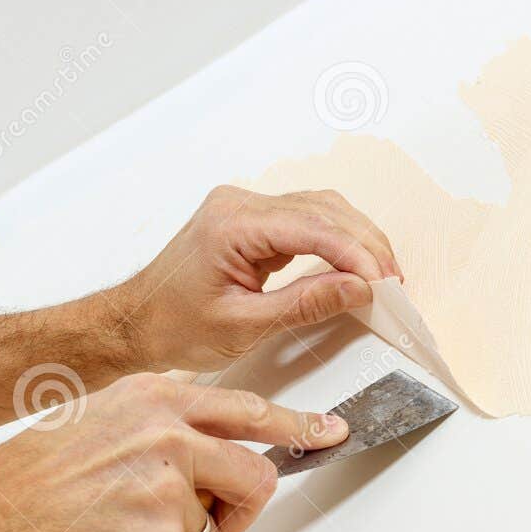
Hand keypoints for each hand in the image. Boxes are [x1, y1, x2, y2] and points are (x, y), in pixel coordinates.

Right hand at [0, 373, 347, 531]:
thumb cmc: (30, 481)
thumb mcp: (97, 417)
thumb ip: (157, 422)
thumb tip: (210, 440)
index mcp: (154, 399)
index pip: (249, 410)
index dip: (297, 426)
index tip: (330, 431)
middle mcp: (169, 437)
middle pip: (256, 477)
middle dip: (242, 506)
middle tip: (211, 519)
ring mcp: (167, 490)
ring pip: (219, 530)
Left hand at [119, 185, 401, 372]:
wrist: (136, 322)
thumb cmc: (174, 326)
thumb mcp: (244, 326)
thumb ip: (305, 304)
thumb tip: (357, 289)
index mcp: (232, 225)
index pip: (313, 228)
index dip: (356, 255)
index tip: (384, 283)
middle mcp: (239, 205)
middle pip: (324, 210)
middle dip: (365, 246)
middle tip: (393, 284)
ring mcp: (245, 208)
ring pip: (321, 209)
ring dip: (356, 240)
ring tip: (382, 276)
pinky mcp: (252, 221)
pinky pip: (306, 219)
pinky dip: (336, 241)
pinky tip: (354, 265)